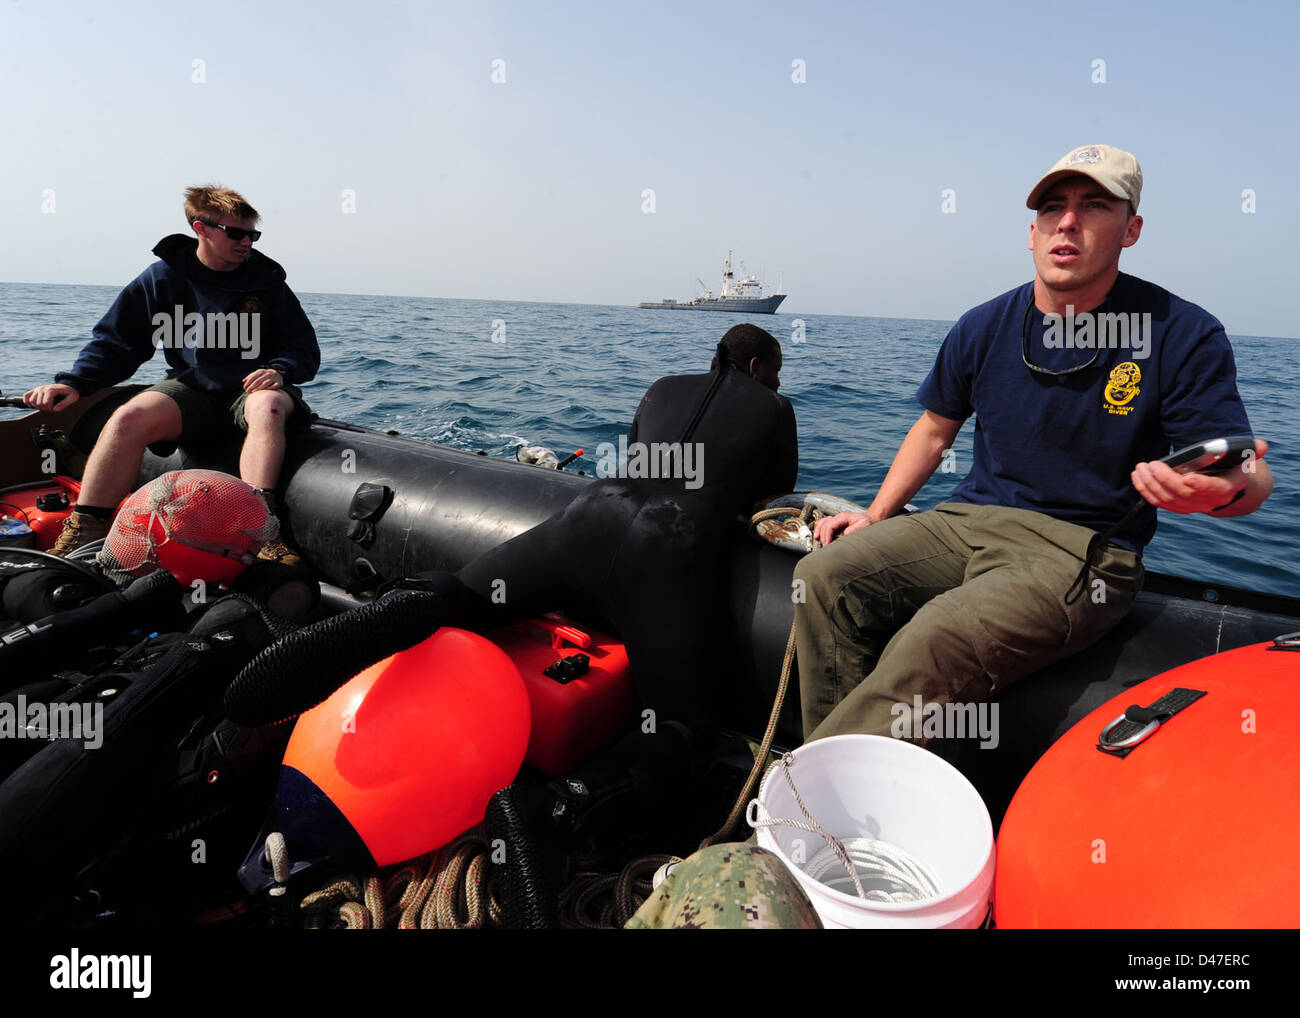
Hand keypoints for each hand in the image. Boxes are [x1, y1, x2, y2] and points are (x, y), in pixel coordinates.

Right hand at [23, 383, 79, 411]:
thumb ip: (64, 404)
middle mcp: (43, 388)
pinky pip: (26, 395)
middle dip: (44, 409)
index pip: (46, 403)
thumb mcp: (72, 398)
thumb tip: (55, 410)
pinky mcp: (35, 390)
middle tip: (51, 409)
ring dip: (37, 407)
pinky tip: (33, 405)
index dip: (50, 409)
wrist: (67, 385)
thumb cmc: (70, 392)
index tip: (55, 409)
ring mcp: (38, 389)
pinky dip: (27, 401)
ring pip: (31, 401)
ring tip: (45, 407)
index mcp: (51, 390)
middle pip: (38, 403)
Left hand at [243, 368, 283, 392]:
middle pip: (258, 381)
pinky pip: (274, 386)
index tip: (244, 388)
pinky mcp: (278, 383)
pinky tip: (264, 392)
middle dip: (252, 386)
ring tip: (253, 392)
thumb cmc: (265, 375)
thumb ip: (250, 376)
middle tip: (247, 391)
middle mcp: (267, 374)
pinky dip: (269, 389)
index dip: (248, 383)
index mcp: (261, 371)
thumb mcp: (258, 373)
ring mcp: (273, 378)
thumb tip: (243, 381)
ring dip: (258, 388)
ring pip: (265, 383)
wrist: (278, 373)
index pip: (253, 377)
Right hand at [813, 510, 876, 545]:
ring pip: (822, 522)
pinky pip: (823, 523)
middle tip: (824, 546)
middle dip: (822, 535)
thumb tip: (845, 534)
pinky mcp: (835, 523)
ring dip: (818, 531)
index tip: (827, 544)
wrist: (869, 520)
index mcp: (844, 517)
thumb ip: (856, 528)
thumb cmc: (867, 523)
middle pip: (824, 524)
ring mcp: (835, 520)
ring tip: (817, 540)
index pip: (830, 524)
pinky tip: (818, 535)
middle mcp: (838, 517)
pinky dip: (819, 529)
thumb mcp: (865, 525)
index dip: (827, 535)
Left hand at [1132, 439, 1268, 514]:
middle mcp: (1207, 501)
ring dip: (1150, 484)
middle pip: (1183, 494)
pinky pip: (1158, 502)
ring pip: (1167, 499)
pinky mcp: (1176, 506)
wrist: (1224, 484)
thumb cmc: (1231, 467)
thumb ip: (1250, 450)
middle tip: (1152, 464)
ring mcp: (1190, 506)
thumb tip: (1261, 446)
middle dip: (1165, 480)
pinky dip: (1145, 490)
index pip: (1214, 489)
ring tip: (1141, 468)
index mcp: (1225, 488)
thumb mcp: (1242, 458)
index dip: (1201, 485)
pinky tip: (1137, 477)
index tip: (1188, 478)